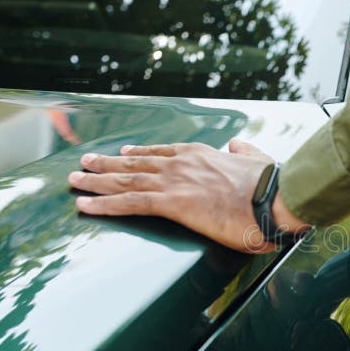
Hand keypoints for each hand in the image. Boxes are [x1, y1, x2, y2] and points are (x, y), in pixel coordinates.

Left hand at [68, 139, 309, 252]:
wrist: (275, 198)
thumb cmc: (272, 186)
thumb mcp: (258, 160)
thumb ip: (244, 152)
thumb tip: (237, 145)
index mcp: (203, 155)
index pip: (163, 152)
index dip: (141, 154)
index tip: (124, 153)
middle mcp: (183, 163)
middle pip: (136, 163)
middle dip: (107, 164)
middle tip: (85, 163)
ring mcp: (175, 181)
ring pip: (125, 180)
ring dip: (96, 180)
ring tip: (74, 180)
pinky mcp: (173, 203)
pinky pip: (130, 203)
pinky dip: (104, 203)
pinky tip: (85, 204)